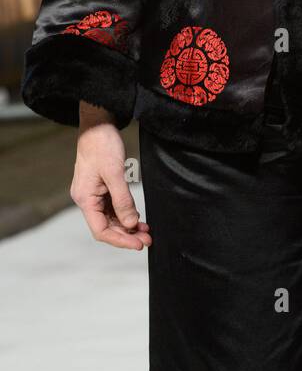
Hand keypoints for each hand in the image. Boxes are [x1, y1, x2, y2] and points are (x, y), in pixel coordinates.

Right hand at [71, 104, 151, 249]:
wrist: (97, 126)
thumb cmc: (102, 146)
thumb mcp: (115, 173)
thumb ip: (123, 200)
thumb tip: (131, 223)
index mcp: (85, 199)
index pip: (101, 230)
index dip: (120, 240)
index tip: (138, 244)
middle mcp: (86, 200)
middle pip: (106, 227)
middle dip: (127, 235)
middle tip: (148, 240)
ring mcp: (93, 195)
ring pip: (111, 219)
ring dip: (128, 226)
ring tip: (146, 232)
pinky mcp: (101, 189)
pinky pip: (112, 208)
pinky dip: (126, 215)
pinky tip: (138, 219)